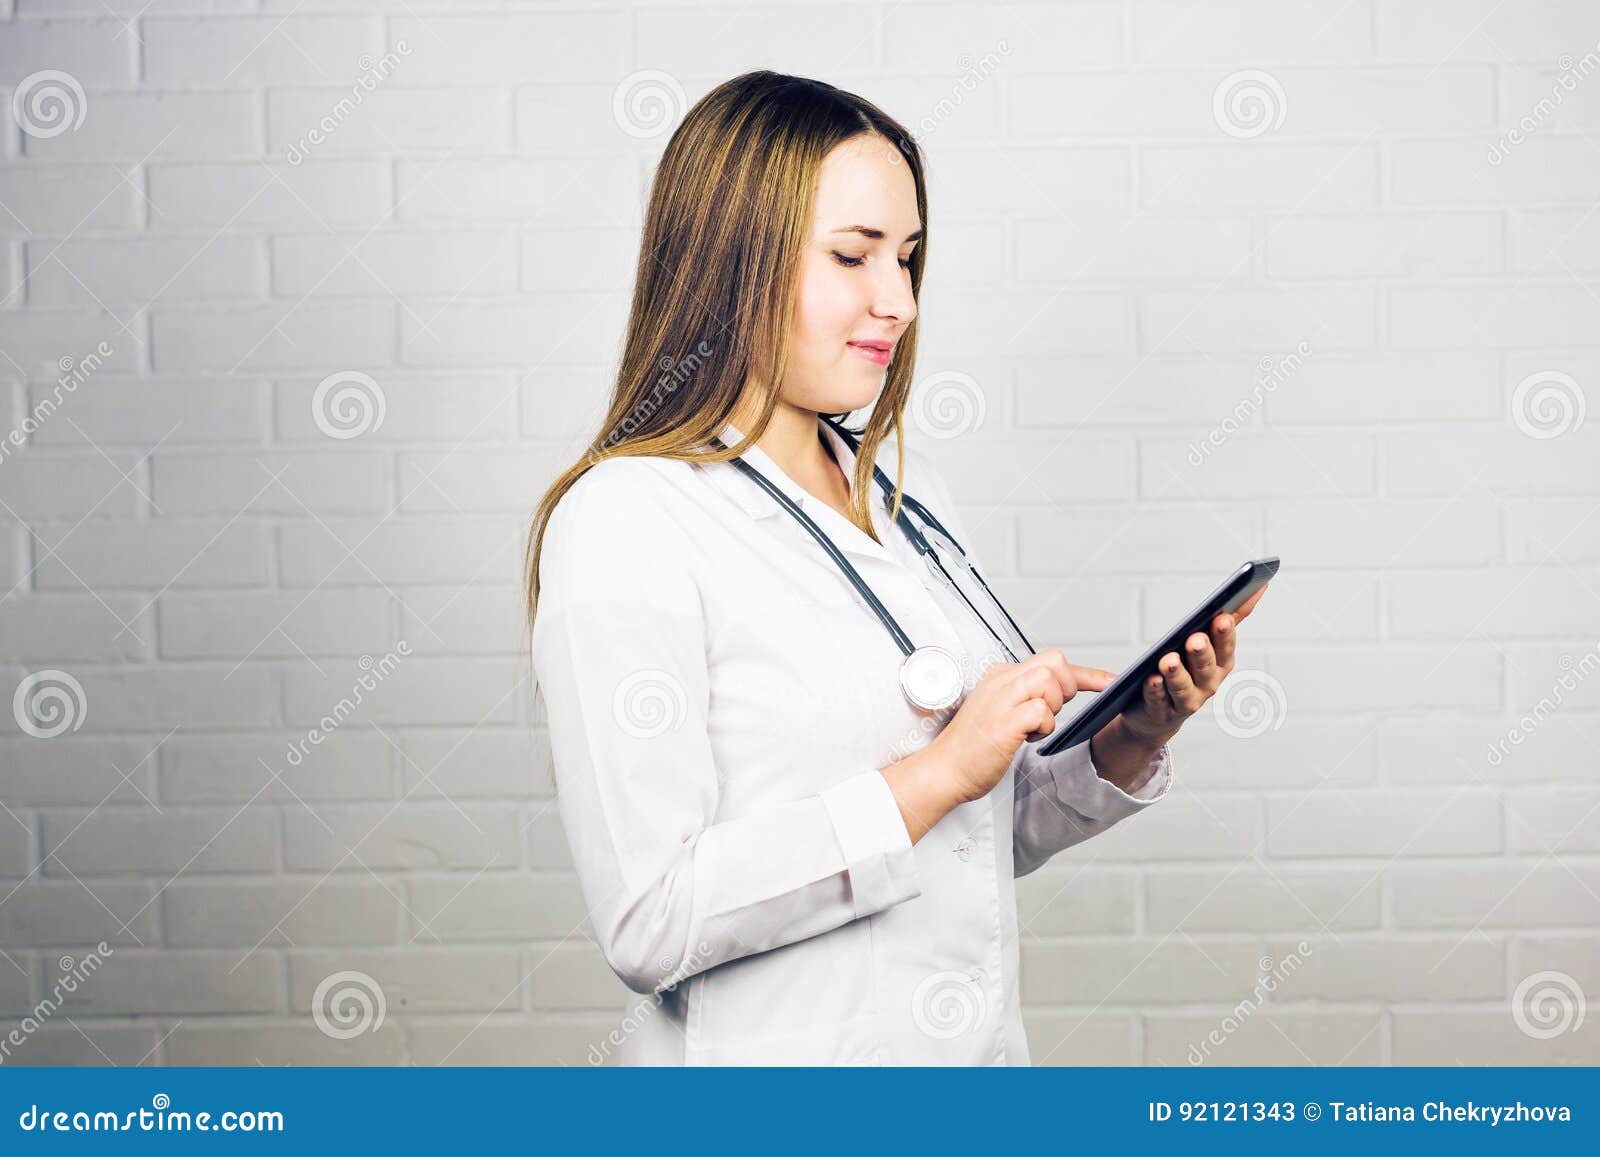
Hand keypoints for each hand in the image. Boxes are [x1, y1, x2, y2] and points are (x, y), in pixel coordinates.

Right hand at [927, 648, 1113, 804]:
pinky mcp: (1003, 723)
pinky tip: (1027, 738)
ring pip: (1049, 682)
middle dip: (1066, 688)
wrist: (944, 770)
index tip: (1109, 682)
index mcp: (1000, 676)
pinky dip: (1043, 727)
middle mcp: (1000, 681)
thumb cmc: (972, 747)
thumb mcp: (999, 710)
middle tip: (1052, 712)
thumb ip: (1024, 696)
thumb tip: (1057, 691)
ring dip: (1052, 708)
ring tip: (1033, 727)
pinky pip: (1040, 712)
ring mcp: (1000, 700)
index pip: (1050, 660)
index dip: (1086, 673)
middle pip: (1054, 662)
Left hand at [1117, 584, 1268, 743]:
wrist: (1159, 713)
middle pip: (1205, 667)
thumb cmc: (1189, 669)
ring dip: (1176, 673)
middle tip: (1195, 638)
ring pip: (1182, 687)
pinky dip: (1155, 690)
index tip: (1221, 618)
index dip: (1223, 635)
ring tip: (1168, 659)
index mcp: (1220, 663)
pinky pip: (1158, 700)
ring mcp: (1186, 701)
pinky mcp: (1161, 712)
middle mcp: (1207, 684)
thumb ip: (1233, 615)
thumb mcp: (1210, 642)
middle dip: (1202, 652)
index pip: (1225, 647)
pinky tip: (1151, 679)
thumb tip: (1259, 584)